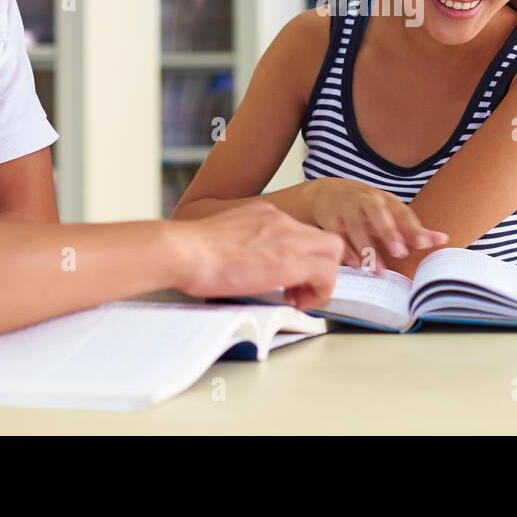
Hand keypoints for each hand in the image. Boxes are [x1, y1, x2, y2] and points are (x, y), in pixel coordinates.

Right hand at [166, 200, 344, 310]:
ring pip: (332, 252)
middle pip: (325, 239)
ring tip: (299, 298)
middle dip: (320, 266)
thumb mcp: (224, 236)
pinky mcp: (290, 262)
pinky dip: (321, 291)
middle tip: (299, 288)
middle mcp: (281, 221)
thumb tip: (241, 261)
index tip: (290, 275)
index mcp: (264, 214)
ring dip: (322, 278)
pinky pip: (326, 273)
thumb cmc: (190, 249)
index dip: (304, 254)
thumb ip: (242, 241)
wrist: (184, 250)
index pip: (302, 231)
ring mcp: (288, 239)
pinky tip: (299, 303)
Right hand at [304, 177, 447, 272]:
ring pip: (355, 226)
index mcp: (383, 199)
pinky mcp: (328, 218)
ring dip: (366, 248)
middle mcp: (364, 200)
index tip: (425, 243)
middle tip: (400, 253)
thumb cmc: (365, 207)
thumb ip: (412, 228)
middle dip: (388, 232)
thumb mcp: (388, 212)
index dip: (412, 227)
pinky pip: (336, 234)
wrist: (326, 192)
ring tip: (378, 270)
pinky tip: (355, 265)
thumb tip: (442, 239)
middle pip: (376, 212)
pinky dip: (345, 250)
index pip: (400, 212)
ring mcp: (345, 208)